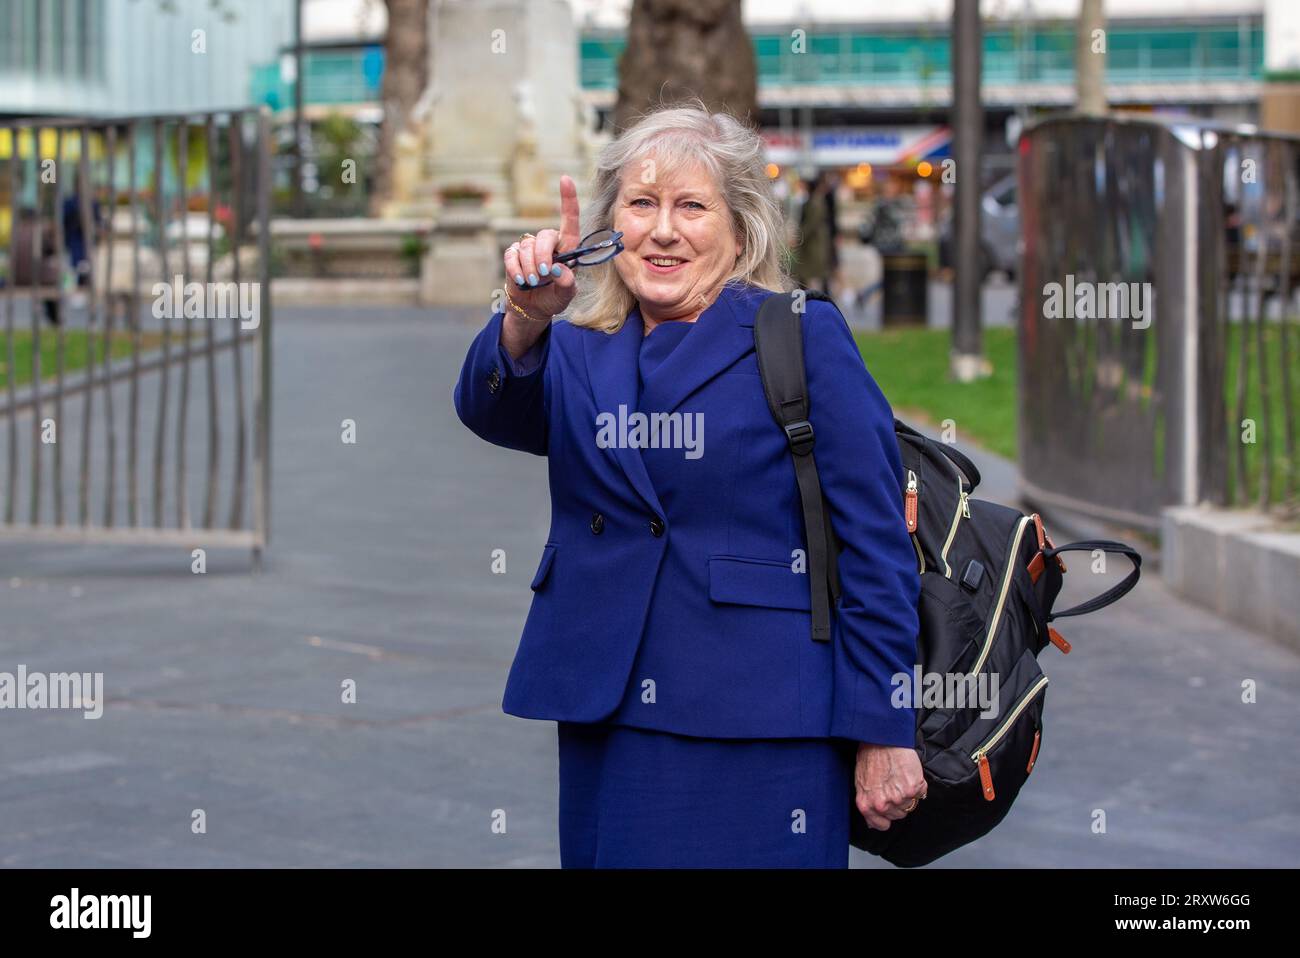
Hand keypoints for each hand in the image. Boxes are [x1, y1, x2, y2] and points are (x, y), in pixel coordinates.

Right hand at [504, 174, 580, 321]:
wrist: (533, 308)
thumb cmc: (554, 298)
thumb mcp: (566, 295)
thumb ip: (567, 284)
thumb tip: (560, 270)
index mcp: (567, 248)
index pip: (569, 220)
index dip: (568, 199)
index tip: (565, 179)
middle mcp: (549, 243)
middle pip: (545, 235)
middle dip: (543, 255)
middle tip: (544, 274)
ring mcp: (529, 248)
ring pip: (527, 247)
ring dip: (530, 267)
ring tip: (534, 282)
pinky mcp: (513, 256)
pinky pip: (512, 256)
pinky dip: (516, 269)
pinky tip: (521, 280)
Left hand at [853, 743, 926, 830]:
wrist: (882, 738)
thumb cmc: (870, 755)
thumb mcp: (860, 782)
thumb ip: (867, 802)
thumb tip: (873, 821)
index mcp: (866, 804)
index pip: (881, 825)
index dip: (887, 816)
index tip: (890, 807)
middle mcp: (882, 804)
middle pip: (899, 814)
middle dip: (898, 802)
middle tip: (894, 783)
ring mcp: (898, 798)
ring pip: (911, 805)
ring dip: (909, 793)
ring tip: (900, 776)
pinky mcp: (913, 788)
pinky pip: (921, 793)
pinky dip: (919, 784)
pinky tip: (909, 772)